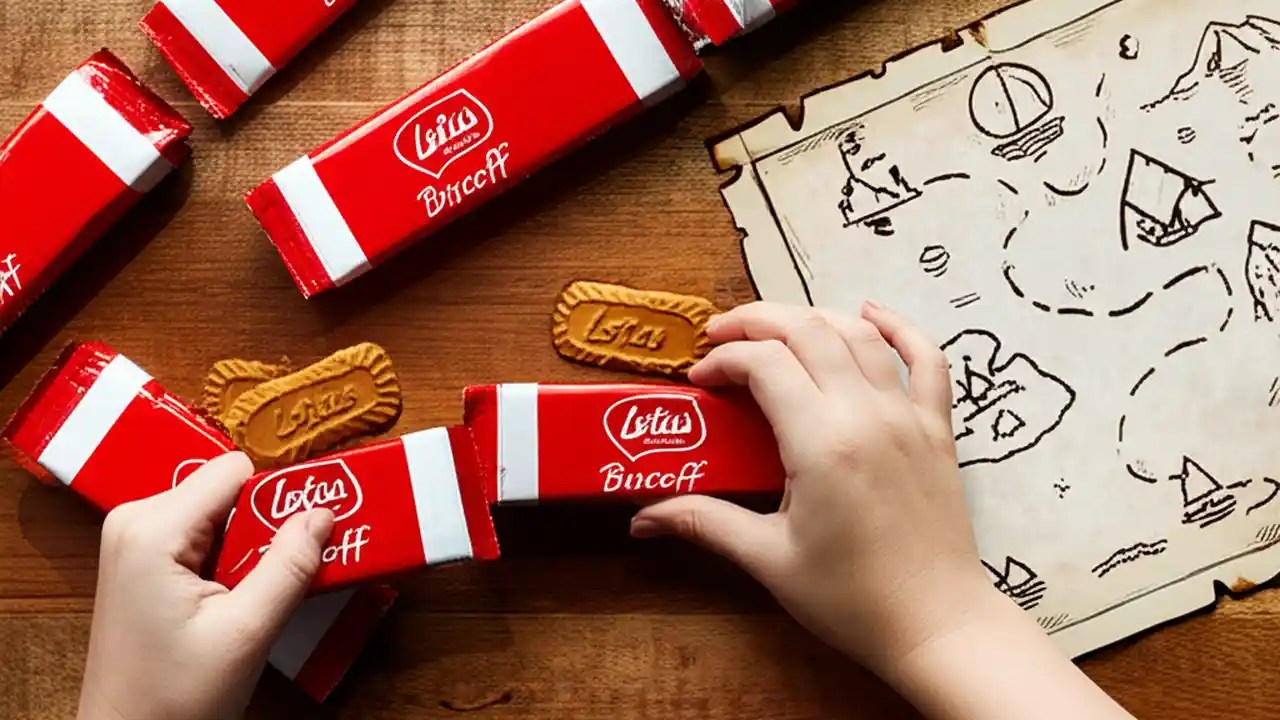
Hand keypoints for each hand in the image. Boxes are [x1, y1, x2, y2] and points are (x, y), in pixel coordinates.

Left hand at [77, 452, 334, 719]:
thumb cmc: (171, 700)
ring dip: (251, 546)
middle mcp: (135, 521)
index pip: (234, 472)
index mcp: (152, 530)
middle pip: (227, 489)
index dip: (276, 498)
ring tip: (258, 594)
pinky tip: (238, 598)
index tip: (304, 534)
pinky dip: (232, 559)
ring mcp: (136, 540)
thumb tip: (322, 513)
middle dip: (266, 525)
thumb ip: (288, 568)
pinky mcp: (143, 559)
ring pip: (220, 512)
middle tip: (286, 572)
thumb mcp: (246, 634)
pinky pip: (205, 534)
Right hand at [631, 302, 1132, 719]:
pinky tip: (870, 312)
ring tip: (775, 328)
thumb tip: (642, 518)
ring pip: (859, 334)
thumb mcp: (769, 560)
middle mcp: (866, 414)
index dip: (723, 359)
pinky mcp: (937, 429)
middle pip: (807, 330)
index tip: (699, 381)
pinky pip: (925, 358)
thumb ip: (706, 523)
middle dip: (757, 321)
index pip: (764, 364)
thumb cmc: (852, 600)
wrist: (937, 626)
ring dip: (812, 317)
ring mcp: (908, 416)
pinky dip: (898, 327)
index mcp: (822, 443)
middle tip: (721, 336)